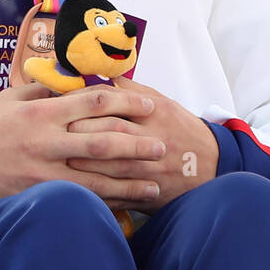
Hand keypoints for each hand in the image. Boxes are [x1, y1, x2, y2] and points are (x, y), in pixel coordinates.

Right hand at [0, 82, 166, 209]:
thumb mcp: (10, 98)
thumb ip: (44, 89)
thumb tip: (73, 83)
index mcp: (42, 111)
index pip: (93, 102)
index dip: (125, 103)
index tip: (148, 105)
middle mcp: (46, 140)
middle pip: (102, 141)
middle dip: (136, 144)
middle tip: (162, 144)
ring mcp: (43, 171)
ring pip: (96, 176)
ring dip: (129, 179)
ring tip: (154, 181)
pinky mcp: (39, 194)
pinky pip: (78, 199)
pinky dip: (104, 203)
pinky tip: (125, 206)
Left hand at [65, 75, 219, 211]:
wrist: (213, 166)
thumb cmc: (182, 129)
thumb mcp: (164, 102)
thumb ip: (132, 90)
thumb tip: (101, 75)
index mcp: (154, 113)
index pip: (113, 104)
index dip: (84, 103)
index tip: (63, 102)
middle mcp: (153, 139)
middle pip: (110, 133)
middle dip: (80, 131)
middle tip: (55, 128)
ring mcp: (151, 169)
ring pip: (113, 165)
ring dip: (85, 161)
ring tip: (62, 156)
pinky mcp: (149, 193)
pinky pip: (120, 193)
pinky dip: (99, 190)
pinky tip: (80, 186)